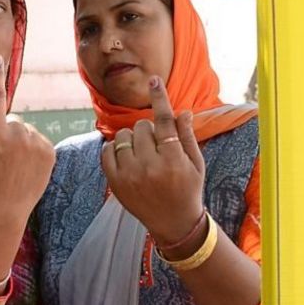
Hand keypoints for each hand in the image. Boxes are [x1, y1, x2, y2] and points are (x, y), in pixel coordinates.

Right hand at [0, 55, 54, 217]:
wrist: (8, 205)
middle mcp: (19, 136)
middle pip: (12, 120)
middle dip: (6, 131)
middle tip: (1, 155)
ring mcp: (37, 143)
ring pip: (26, 131)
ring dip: (20, 141)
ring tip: (15, 163)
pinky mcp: (50, 151)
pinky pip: (38, 140)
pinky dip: (33, 148)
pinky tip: (26, 165)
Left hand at [101, 76, 205, 245]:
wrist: (174, 224)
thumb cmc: (189, 190)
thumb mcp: (196, 164)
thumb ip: (187, 137)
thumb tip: (183, 110)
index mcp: (173, 161)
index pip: (164, 122)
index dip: (159, 98)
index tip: (153, 80)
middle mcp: (150, 167)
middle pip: (142, 126)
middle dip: (149, 129)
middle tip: (157, 144)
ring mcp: (129, 176)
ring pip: (123, 136)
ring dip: (132, 138)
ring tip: (142, 152)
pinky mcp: (115, 183)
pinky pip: (107, 151)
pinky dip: (115, 148)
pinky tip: (127, 156)